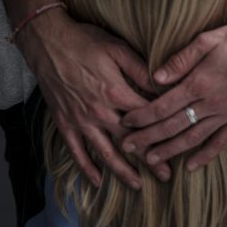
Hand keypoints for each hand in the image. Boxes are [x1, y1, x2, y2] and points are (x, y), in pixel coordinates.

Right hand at [19, 10, 162, 189]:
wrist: (49, 43)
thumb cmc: (85, 41)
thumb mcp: (117, 49)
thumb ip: (140, 69)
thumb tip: (163, 84)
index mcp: (116, 92)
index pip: (146, 117)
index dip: (162, 130)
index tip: (177, 142)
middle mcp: (100, 112)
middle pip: (130, 141)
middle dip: (149, 160)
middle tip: (165, 176)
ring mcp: (81, 121)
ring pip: (105, 153)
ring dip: (122, 171)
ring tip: (138, 185)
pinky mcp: (65, 124)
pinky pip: (77, 152)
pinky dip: (87, 168)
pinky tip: (97, 181)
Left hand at [120, 9, 226, 170]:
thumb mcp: (207, 40)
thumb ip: (180, 60)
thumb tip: (155, 78)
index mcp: (199, 83)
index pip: (163, 106)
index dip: (142, 116)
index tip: (125, 122)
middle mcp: (211, 104)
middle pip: (173, 127)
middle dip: (148, 138)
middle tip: (128, 147)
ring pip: (193, 139)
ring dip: (169, 151)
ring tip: (150, 160)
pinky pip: (220, 142)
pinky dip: (205, 156)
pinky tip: (191, 165)